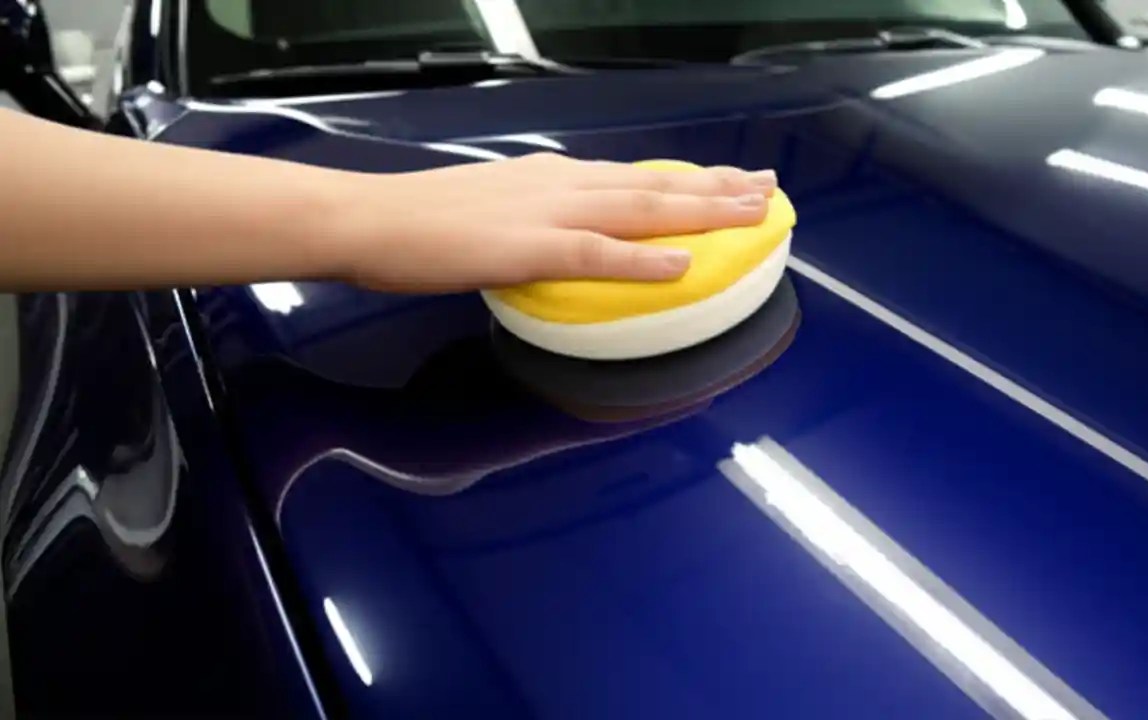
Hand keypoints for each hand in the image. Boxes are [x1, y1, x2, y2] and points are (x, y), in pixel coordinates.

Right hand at [334, 153, 776, 292]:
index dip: (692, 181)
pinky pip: (595, 254)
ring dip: (701, 212)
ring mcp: (547, 213)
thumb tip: (570, 237)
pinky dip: (641, 259)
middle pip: (654, 186)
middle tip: (770, 191)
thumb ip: (540, 220)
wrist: (370, 218)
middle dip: (718, 189)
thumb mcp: (497, 210)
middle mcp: (563, 185)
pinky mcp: (526, 247)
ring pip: (639, 209)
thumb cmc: (423, 221)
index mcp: (555, 178)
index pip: (637, 177)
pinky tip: (681, 263)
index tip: (735, 181)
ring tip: (752, 213)